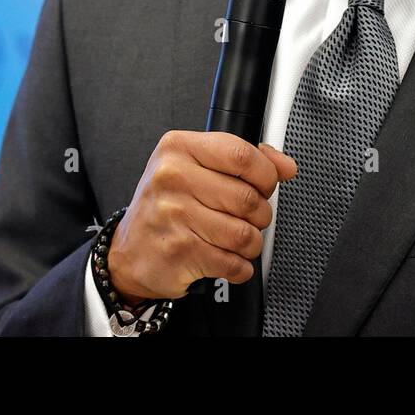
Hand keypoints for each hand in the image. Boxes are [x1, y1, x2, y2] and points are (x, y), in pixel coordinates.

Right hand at [106, 131, 296, 304]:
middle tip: (249, 217)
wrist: (129, 252)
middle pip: (247, 198)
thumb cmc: (166, 205)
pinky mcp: (179, 252)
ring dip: (251, 243)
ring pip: (244, 234)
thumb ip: (244, 160)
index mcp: (178, 148)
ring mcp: (173, 215)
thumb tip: (285, 165)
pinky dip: (240, 266)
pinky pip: (233, 263)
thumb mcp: (195, 166)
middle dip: (260, 214)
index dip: (265, 174)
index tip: (266, 184)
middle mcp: (172, 178)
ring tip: (238, 240)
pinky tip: (228, 259)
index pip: (241, 155)